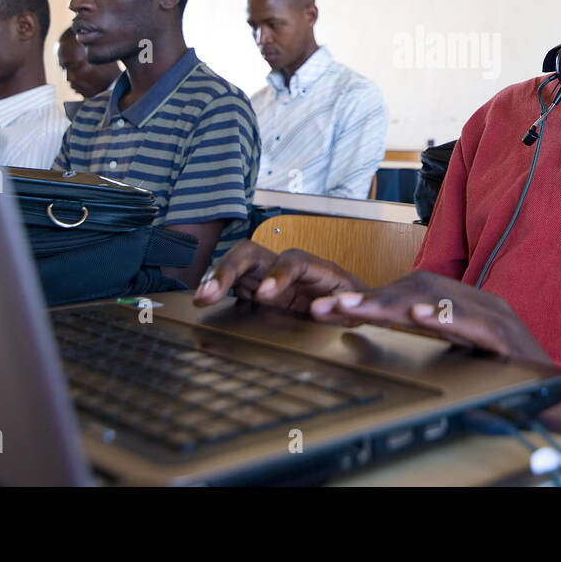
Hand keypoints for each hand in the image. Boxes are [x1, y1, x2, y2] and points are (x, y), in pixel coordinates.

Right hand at [192, 238, 364, 313]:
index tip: (264, 295)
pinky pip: (232, 284)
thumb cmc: (354, 304)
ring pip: (237, 265)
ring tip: (201, 297)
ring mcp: (268, 276)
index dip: (277, 275)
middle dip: (230, 268)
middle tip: (211, 292)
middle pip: (253, 253)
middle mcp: (287, 267)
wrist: (349, 308)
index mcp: (315, 268)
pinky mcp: (256, 291)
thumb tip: (320, 308)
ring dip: (216, 277)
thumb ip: (342, 306)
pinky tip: (203, 300)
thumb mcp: (359, 307)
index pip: (293, 261)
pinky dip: (216, 289)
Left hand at [307, 270, 552, 361]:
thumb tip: (384, 333)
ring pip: (436, 297)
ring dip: (392, 302)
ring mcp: (493, 315)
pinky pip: (471, 321)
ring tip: (358, 308)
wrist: (557, 398)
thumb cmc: (508, 378)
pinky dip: (443, 315)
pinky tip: (417, 314)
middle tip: (330, 310)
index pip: (411, 288)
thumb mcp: (461, 355)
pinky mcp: (505, 336)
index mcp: (465, 304)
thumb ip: (430, 339)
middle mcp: (478, 302)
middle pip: (417, 286)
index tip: (332, 310)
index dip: (370, 295)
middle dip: (369, 297)